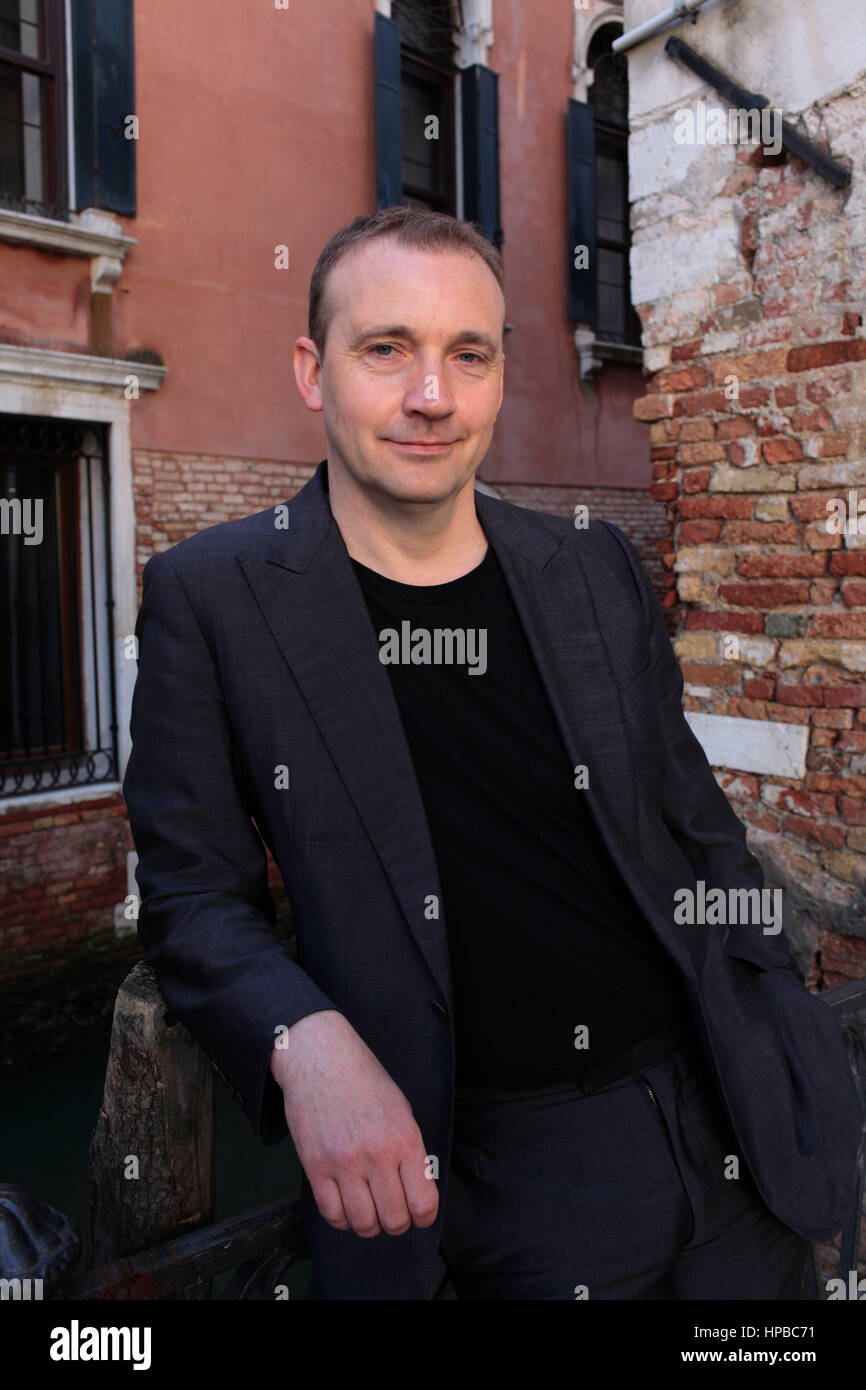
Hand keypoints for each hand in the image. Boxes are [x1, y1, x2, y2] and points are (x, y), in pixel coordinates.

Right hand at [269, 1010, 439, 1237]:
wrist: (320, 1059)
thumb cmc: (365, 1081)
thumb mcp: (401, 1110)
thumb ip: (409, 1153)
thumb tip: (415, 1193)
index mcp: (404, 1138)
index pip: (423, 1202)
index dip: (425, 1217)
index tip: (420, 1215)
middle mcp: (376, 1154)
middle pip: (394, 1220)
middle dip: (397, 1223)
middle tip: (393, 1211)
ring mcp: (343, 1163)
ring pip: (363, 1224)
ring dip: (370, 1225)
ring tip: (369, 1211)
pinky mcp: (314, 1167)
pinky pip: (332, 1214)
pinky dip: (343, 1220)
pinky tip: (347, 1206)